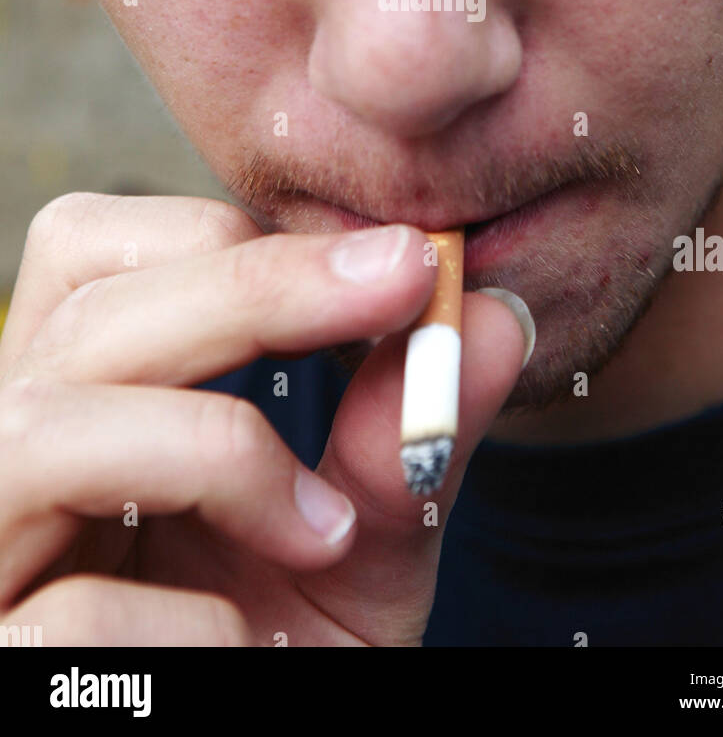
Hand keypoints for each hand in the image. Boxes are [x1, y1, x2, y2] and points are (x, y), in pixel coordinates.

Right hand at [0, 194, 527, 645]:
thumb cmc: (276, 660)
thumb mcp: (354, 552)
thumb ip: (401, 443)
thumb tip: (491, 315)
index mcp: (81, 414)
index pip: (92, 255)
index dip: (231, 240)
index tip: (392, 260)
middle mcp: (12, 472)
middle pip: (83, 316)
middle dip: (258, 288)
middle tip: (404, 282)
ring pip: (43, 432)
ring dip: (215, 450)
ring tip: (327, 530)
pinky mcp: (2, 664)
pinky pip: (71, 616)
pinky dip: (196, 624)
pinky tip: (247, 652)